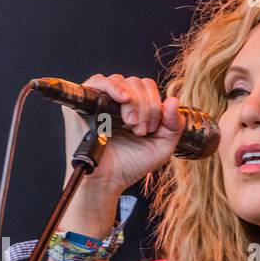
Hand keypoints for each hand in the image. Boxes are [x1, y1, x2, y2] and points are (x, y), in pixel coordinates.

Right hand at [61, 73, 185, 194]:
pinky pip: (98, 81)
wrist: (108, 180)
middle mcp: (117, 101)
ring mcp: (101, 100)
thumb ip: (174, 124)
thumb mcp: (162, 145)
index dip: (154, 104)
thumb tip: (173, 100)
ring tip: (130, 123)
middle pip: (136, 82)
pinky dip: (113, 86)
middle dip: (144, 106)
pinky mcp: (84, 103)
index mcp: (135, 107)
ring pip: (121, 80)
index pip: (148, 87)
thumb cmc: (131, 165)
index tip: (150, 129)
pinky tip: (123, 99)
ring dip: (132, 101)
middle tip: (139, 130)